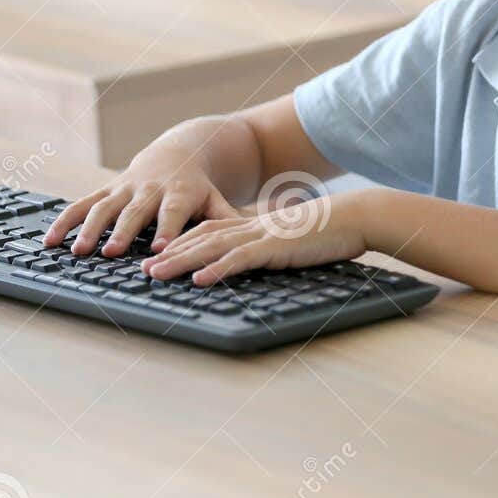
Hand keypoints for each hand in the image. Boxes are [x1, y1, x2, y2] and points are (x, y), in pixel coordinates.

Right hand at [42, 135, 241, 256]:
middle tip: (110, 253)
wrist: (182, 150)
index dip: (168, 230)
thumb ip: (230, 220)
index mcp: (181, 193)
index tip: (161, 249)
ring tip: (79, 252)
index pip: (174, 213)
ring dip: (89, 229)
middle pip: (135, 212)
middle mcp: (150, 189)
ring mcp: (125, 188)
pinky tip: (49, 241)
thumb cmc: (203, 186)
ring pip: (104, 208)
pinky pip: (82, 204)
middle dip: (123, 233)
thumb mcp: (219, 199)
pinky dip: (65, 221)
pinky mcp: (107, 190)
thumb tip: (253, 241)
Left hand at [141, 190, 374, 285]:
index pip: (209, 231)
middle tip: (143, 268)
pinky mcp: (275, 247)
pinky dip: (216, 269)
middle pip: (201, 238)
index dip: (181, 242)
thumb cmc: (328, 231)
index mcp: (254, 225)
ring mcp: (261, 235)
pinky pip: (240, 259)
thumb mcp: (292, 239)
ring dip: (181, 261)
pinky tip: (199, 280)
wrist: (354, 217)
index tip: (158, 254)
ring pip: (211, 247)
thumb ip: (272, 246)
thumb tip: (262, 256)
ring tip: (156, 274)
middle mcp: (251, 227)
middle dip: (169, 253)